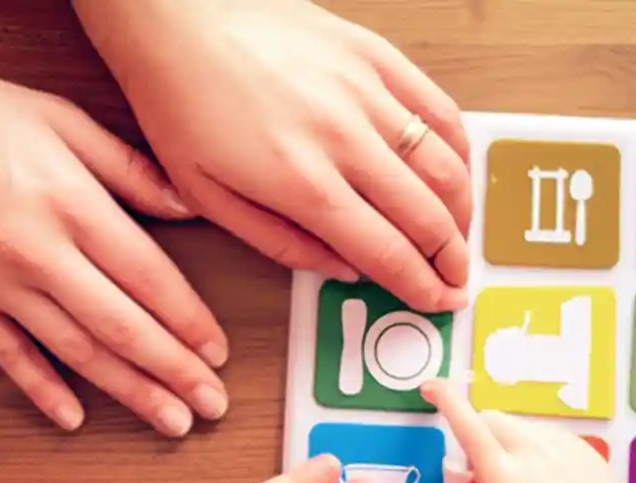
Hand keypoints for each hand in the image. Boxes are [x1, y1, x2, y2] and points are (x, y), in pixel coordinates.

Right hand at [0, 41, 230, 435]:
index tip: (219, 352)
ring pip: (76, 351)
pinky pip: (9, 356)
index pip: (150, 278)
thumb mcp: (60, 119)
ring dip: (128, 391)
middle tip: (212, 406)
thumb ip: (128, 168)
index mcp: (73, 205)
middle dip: (175, 372)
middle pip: (123, 326)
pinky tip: (73, 419)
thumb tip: (187, 205)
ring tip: (169, 421)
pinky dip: (42, 390)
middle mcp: (40, 253)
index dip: (190, 321)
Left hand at [75, 0, 471, 312]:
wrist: (174, 17)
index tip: (437, 301)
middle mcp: (344, 138)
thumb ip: (281, 243)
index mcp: (301, 182)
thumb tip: (343, 270)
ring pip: (444, 165)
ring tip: (458, 235)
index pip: (385, 251)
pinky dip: (458, 147)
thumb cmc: (182, 101)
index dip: (420, 286)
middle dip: (451, 259)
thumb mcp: (209, 196)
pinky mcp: (375, 56)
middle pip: (425, 216)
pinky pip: (439, 108)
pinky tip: (454, 171)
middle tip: (456, 279)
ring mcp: (366, 92)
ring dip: (462, 211)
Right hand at [421, 380, 635, 482]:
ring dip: (505, 440)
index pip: (467, 424)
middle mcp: (530, 449)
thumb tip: (469, 477)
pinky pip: (543, 434)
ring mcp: (559, 443)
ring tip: (520, 481)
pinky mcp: (580, 445)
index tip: (430, 386)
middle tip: (480, 470)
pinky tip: (549, 481)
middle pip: (490, 418)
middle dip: (476, 432)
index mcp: (504, 475)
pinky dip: (532, 447)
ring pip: (517, 425)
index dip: (445, 399)